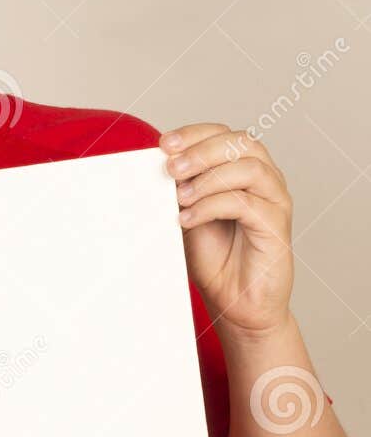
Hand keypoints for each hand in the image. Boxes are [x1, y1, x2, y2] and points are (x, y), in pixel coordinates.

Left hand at [160, 122, 293, 339]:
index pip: (224, 134)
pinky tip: (189, 219)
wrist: (236, 303)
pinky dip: (212, 206)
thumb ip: (181, 188)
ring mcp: (275, 201)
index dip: (195, 134)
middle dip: (201, 150)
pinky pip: (247, 203)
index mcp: (243, 170)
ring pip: (249, 168)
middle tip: (172, 167)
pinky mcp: (277, 226)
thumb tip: (159, 164)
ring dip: (208, 178)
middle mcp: (265, 180)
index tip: (164, 144)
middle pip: (241, 143)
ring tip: (180, 197)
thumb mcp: (188, 215)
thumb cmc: (215, 259)